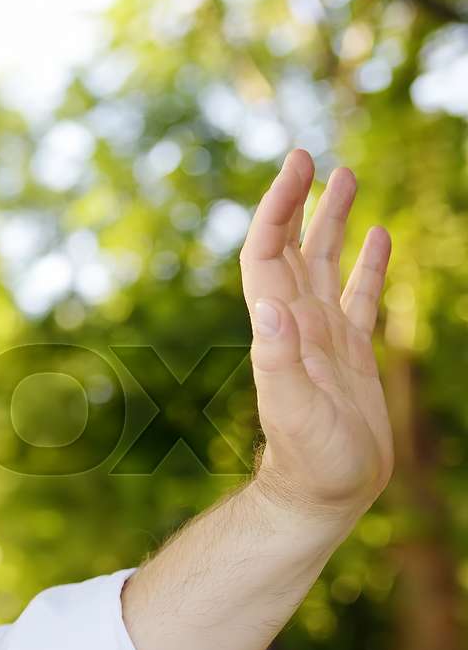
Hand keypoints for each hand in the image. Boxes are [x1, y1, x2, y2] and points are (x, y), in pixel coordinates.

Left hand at [241, 149, 392, 526]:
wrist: (322, 495)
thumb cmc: (309, 460)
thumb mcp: (294, 409)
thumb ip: (280, 361)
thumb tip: (270, 306)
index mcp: (278, 326)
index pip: (269, 251)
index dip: (278, 206)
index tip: (296, 165)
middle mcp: (296, 323)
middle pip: (294, 246)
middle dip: (300, 201)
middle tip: (308, 155)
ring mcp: (323, 336)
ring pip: (327, 263)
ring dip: (333, 221)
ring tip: (346, 176)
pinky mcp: (351, 354)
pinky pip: (360, 296)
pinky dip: (367, 264)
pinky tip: (378, 235)